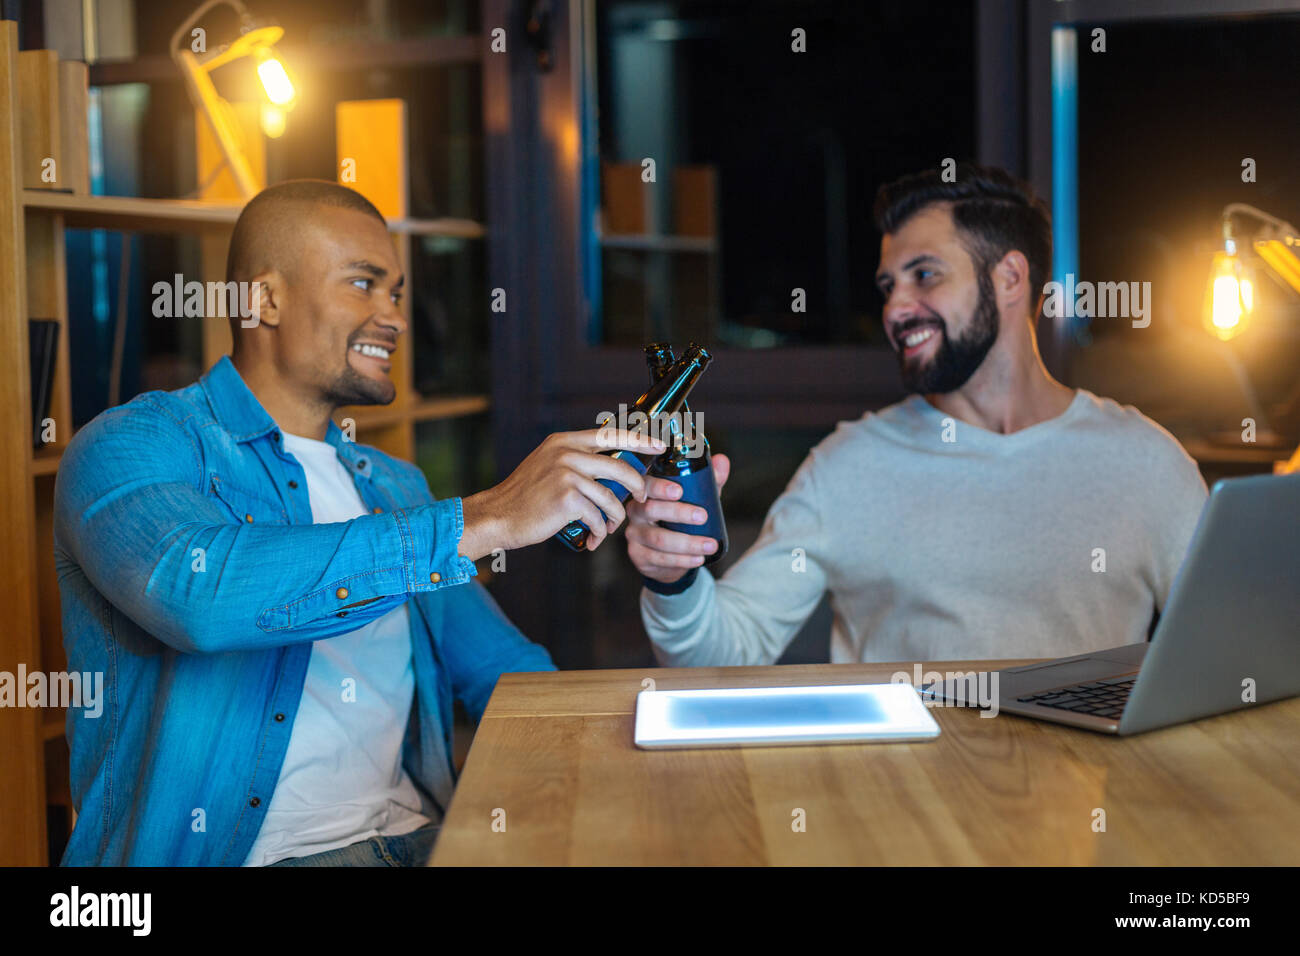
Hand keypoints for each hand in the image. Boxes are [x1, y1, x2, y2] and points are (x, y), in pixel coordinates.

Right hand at [458, 429, 665, 559]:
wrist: (499, 515)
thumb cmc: (525, 496)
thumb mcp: (548, 464)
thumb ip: (575, 459)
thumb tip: (611, 467)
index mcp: (564, 441)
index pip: (610, 435)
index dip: (639, 440)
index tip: (659, 446)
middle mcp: (566, 453)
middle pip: (620, 468)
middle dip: (638, 487)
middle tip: (641, 499)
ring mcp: (567, 475)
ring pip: (611, 498)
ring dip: (615, 518)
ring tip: (609, 528)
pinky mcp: (567, 499)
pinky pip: (598, 517)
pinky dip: (600, 531)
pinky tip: (594, 537)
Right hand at [626, 453, 730, 583]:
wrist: (670, 556)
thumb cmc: (681, 521)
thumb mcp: (696, 500)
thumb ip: (708, 482)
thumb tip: (722, 461)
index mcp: (647, 492)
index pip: (646, 484)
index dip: (660, 487)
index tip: (680, 490)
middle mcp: (635, 511)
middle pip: (651, 509)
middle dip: (679, 513)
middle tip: (703, 516)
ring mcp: (635, 534)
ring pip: (658, 539)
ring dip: (687, 543)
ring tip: (710, 545)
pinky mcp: (638, 555)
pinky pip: (659, 558)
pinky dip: (682, 560)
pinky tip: (698, 558)